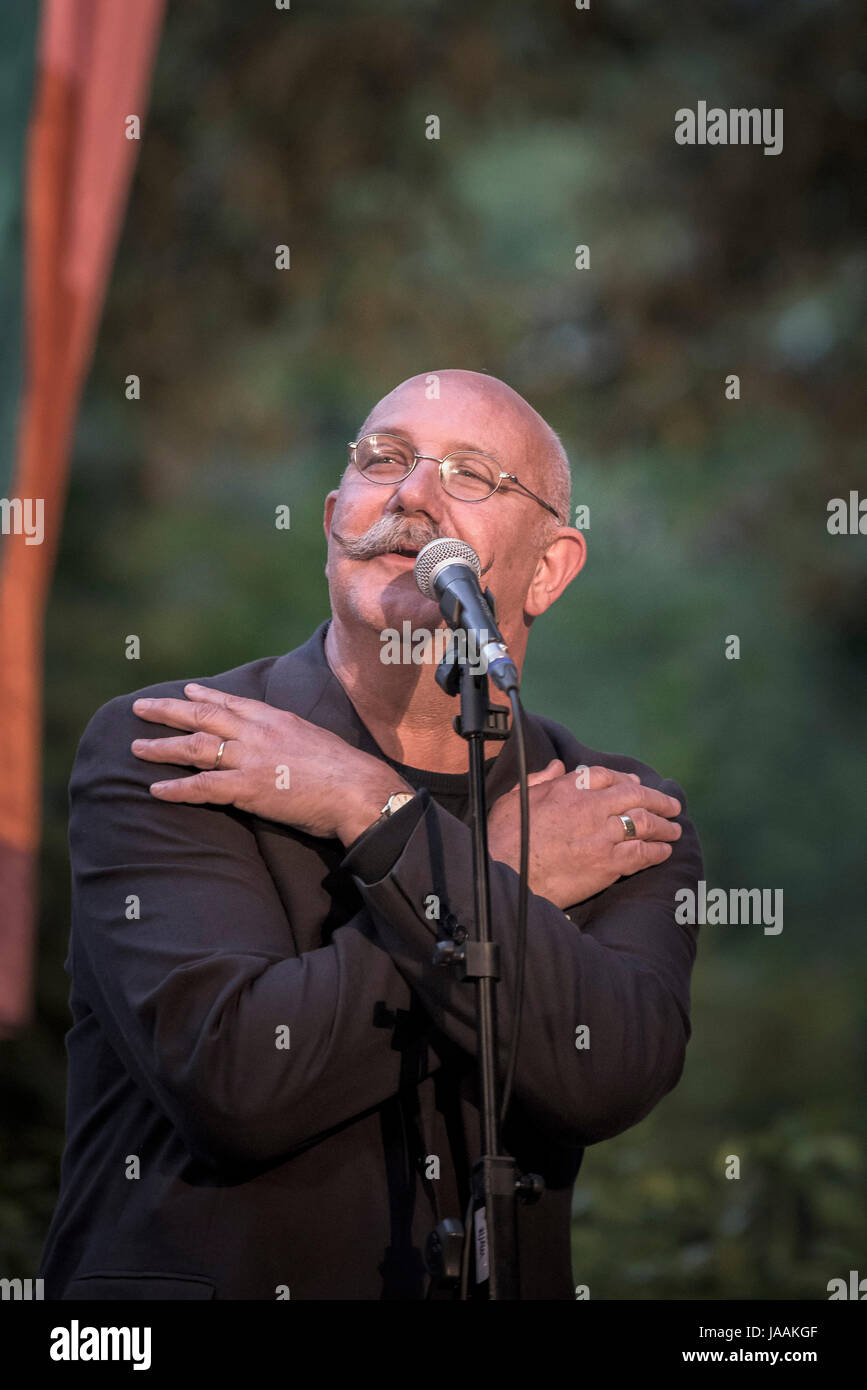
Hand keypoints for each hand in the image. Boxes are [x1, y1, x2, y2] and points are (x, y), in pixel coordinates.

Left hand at [130, 684, 411, 845]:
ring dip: (163, 747)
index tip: (187, 689)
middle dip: (168, 711)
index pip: (233, 702)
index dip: (206, 695)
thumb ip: (292, 736)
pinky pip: (203, 787)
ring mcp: (251, 758)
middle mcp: (258, 732)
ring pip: (196, 747)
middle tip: (140, 708)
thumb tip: (284, 743)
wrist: (359, 789)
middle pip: (204, 716)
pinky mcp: (249, 788)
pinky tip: (155, 791)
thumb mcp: (316, 738)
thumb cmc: (346, 771)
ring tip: (136, 748)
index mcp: (276, 719)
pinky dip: (177, 789)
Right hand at [487, 760, 681, 908]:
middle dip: (658, 800)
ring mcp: (601, 836)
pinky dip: (656, 852)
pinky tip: (664, 853)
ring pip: (644, 824)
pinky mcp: (607, 864)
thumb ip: (538, 780)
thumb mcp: (513, 799)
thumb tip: (556, 766)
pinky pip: (641, 854)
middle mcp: (589, 808)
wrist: (505, 875)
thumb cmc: (502, 839)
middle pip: (635, 796)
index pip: (605, 776)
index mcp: (567, 789)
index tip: (636, 785)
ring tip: (675, 830)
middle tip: (672, 805)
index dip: (625, 780)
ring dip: (664, 826)